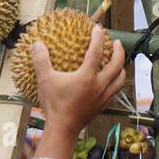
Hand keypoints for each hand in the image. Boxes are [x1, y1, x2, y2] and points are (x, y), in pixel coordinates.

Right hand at [33, 24, 126, 139]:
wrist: (63, 129)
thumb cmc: (54, 104)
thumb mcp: (44, 80)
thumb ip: (41, 61)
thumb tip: (37, 44)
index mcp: (87, 76)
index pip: (96, 51)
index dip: (98, 38)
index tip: (97, 28)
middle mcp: (100, 85)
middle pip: (117, 64)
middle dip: (119, 51)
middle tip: (117, 43)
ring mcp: (103, 96)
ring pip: (120, 79)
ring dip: (121, 67)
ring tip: (119, 61)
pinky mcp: (103, 106)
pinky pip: (115, 91)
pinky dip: (116, 83)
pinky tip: (111, 82)